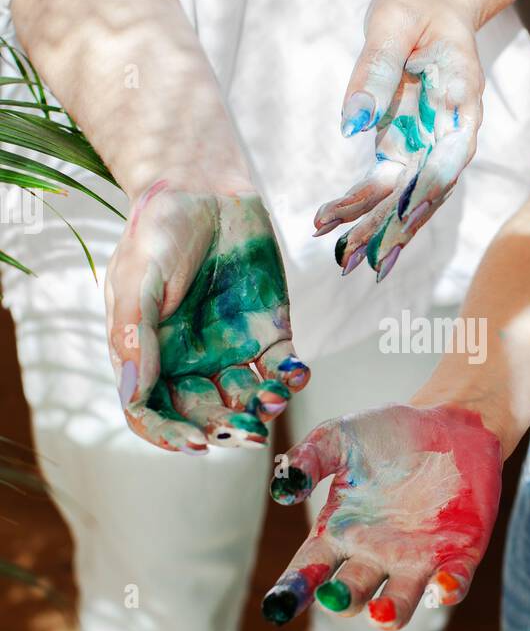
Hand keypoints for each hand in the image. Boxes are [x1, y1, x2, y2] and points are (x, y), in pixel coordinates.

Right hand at [106, 182, 308, 450]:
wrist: (204, 186)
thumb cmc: (159, 229)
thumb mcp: (136, 276)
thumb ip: (135, 334)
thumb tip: (131, 394)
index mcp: (148, 356)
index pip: (152, 414)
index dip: (170, 436)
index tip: (195, 443)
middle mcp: (188, 361)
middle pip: (205, 415)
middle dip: (225, 430)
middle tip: (246, 432)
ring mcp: (230, 349)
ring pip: (247, 399)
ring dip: (262, 409)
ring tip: (273, 399)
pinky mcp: (269, 331)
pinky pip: (282, 368)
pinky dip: (292, 377)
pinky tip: (297, 373)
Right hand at [262, 403, 500, 627]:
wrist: (450, 423)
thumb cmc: (387, 433)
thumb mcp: (339, 437)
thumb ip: (308, 458)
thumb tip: (283, 490)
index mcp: (340, 533)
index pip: (309, 569)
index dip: (292, 589)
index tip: (276, 607)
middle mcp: (375, 555)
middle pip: (351, 595)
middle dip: (341, 601)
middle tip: (333, 595)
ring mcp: (417, 559)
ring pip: (399, 603)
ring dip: (389, 613)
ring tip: (380, 612)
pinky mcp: (459, 554)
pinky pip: (453, 583)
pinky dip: (447, 590)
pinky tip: (441, 587)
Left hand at [314, 0, 482, 280]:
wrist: (435, 2)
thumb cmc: (416, 7)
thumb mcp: (391, 26)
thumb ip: (375, 74)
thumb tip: (350, 126)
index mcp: (461, 102)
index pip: (448, 159)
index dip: (424, 192)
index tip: (397, 219)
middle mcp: (451, 132)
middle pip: (425, 190)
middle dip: (390, 227)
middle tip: (354, 258)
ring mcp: (431, 143)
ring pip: (408, 197)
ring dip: (377, 229)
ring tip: (343, 260)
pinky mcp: (409, 146)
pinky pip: (392, 187)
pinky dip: (369, 213)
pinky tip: (346, 238)